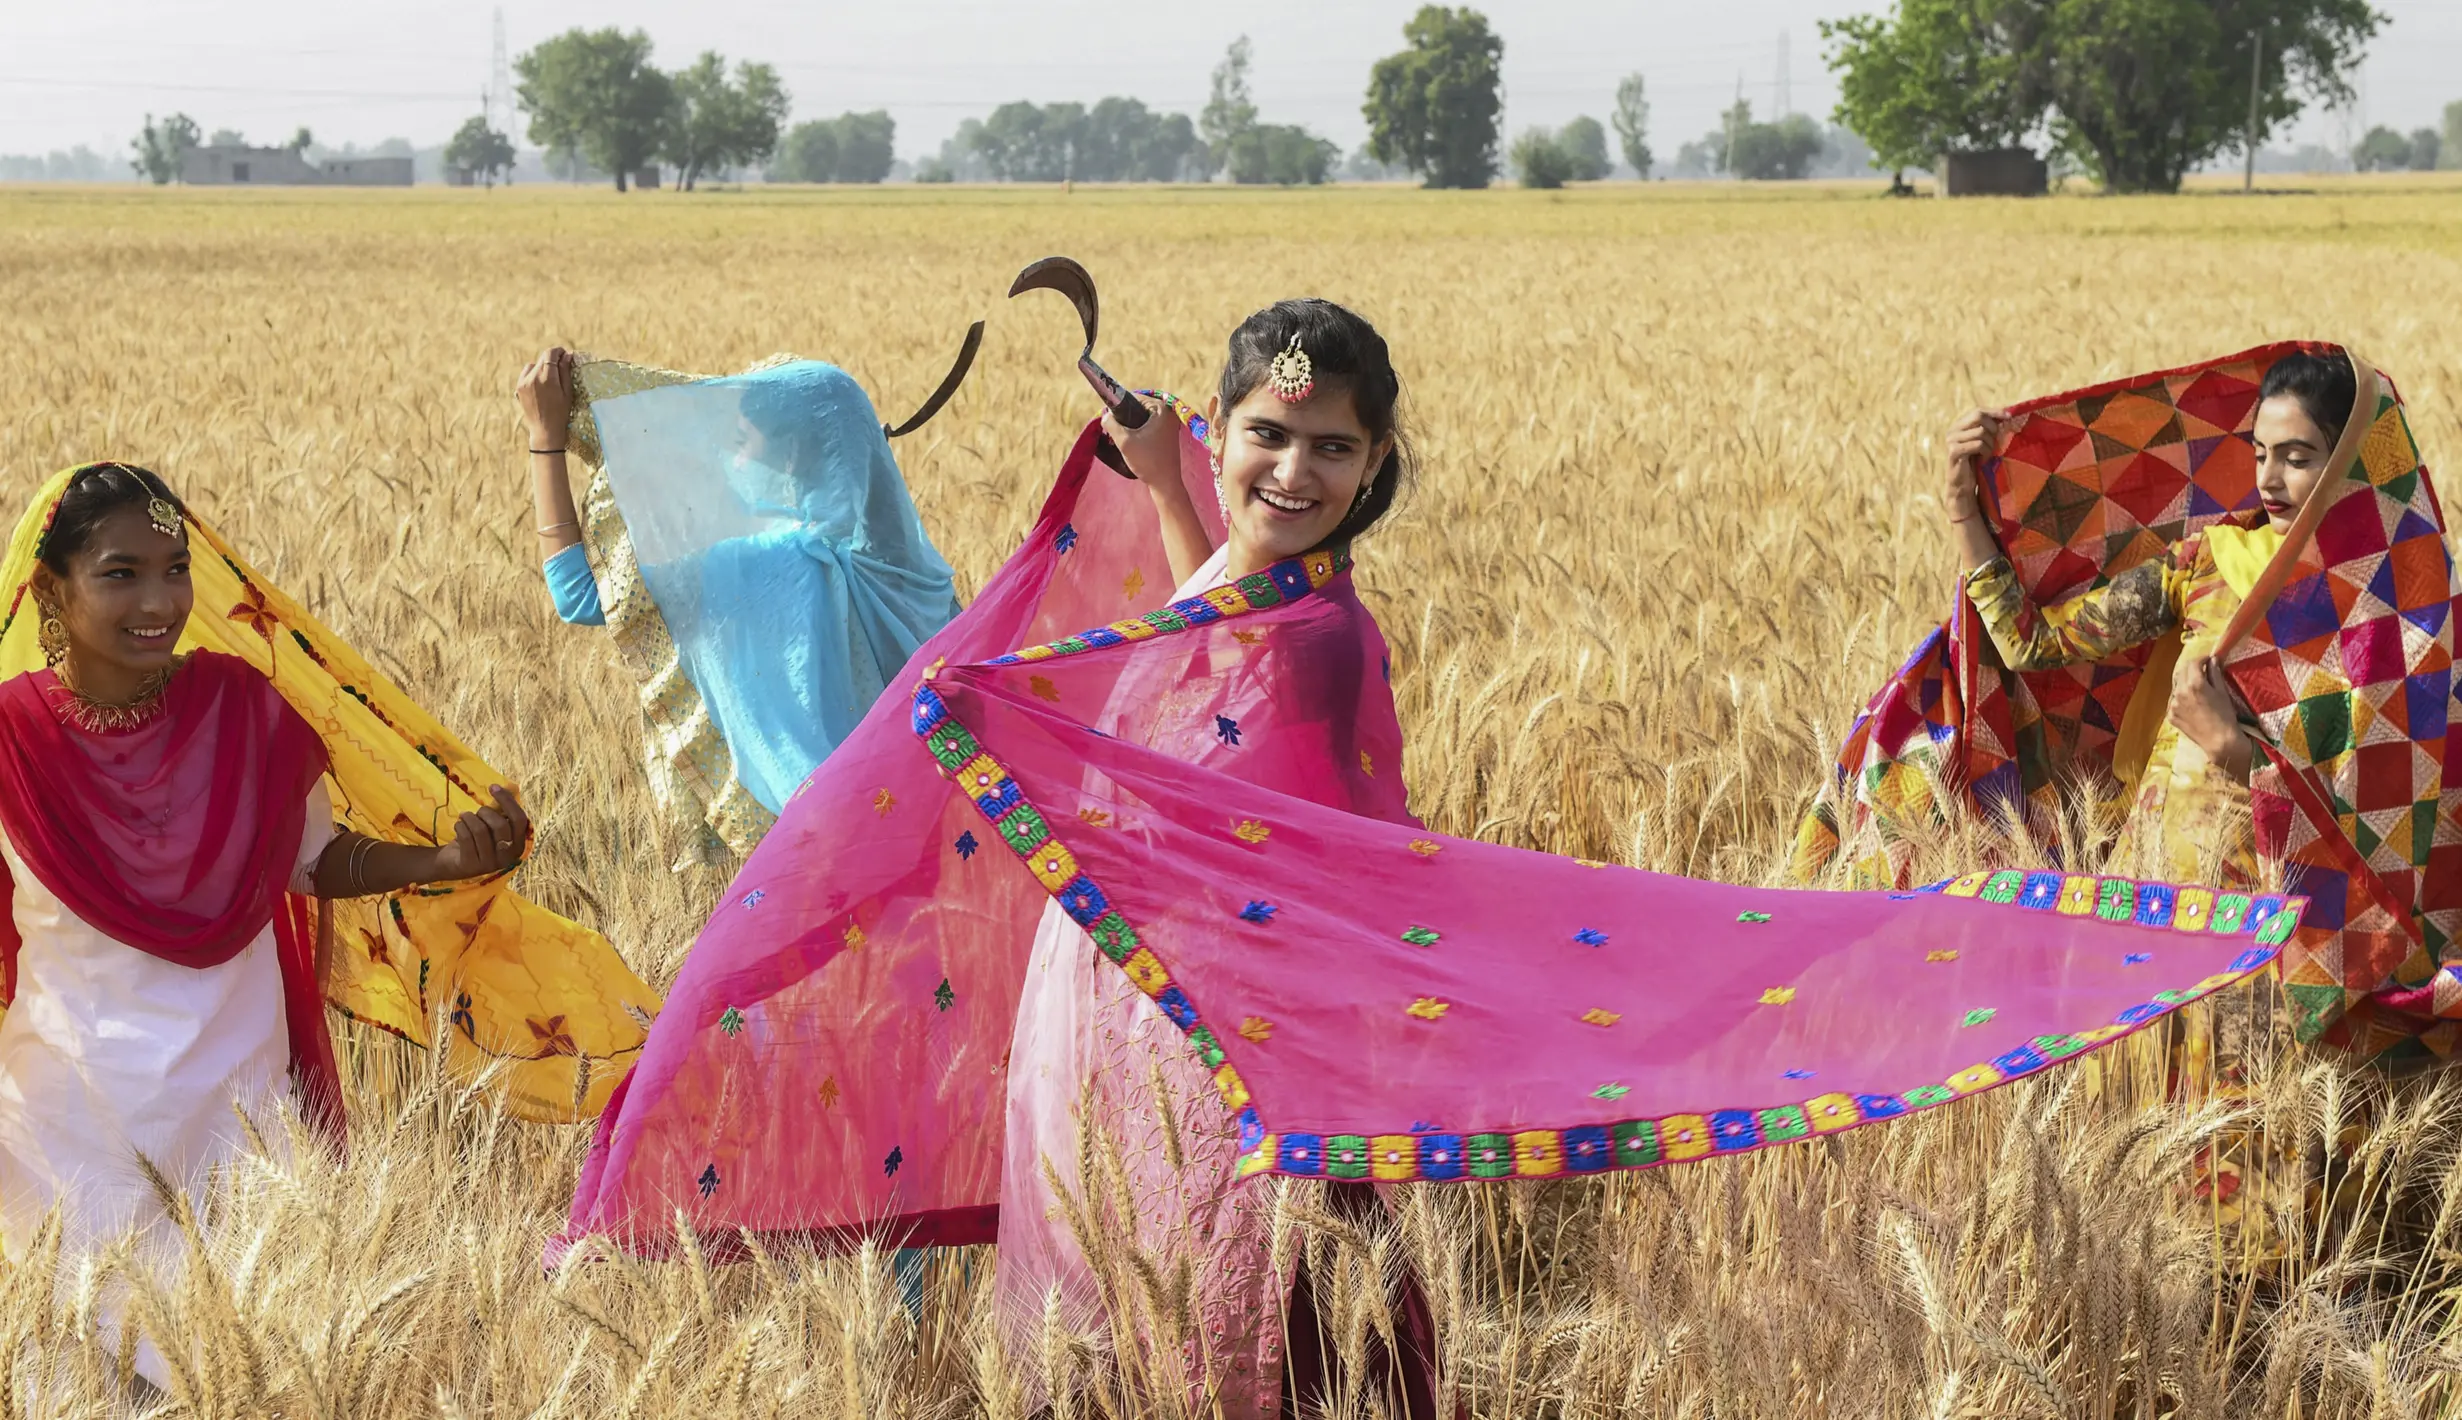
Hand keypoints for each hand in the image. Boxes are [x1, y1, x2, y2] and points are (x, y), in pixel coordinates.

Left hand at [431, 785, 531, 881]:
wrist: (454, 863)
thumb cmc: (477, 840)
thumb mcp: (491, 827)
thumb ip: (501, 812)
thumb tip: (506, 787)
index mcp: (518, 845)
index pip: (519, 819)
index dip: (507, 801)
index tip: (493, 787)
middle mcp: (507, 857)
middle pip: (500, 825)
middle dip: (485, 812)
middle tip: (477, 811)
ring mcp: (489, 864)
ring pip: (480, 831)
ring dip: (469, 818)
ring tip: (464, 817)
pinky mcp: (471, 866)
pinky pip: (466, 838)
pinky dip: (460, 826)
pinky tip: (458, 826)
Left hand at [516, 348, 574, 449]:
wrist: (545, 430)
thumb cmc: (561, 412)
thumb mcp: (567, 392)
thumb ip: (566, 371)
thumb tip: (567, 355)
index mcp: (547, 377)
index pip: (550, 353)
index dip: (559, 351)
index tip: (565, 355)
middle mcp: (533, 377)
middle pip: (542, 358)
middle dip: (552, 359)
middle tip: (561, 367)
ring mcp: (523, 382)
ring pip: (533, 365)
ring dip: (542, 367)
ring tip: (549, 378)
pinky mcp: (518, 387)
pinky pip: (526, 373)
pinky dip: (533, 374)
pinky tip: (540, 384)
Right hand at [1103, 394, 1188, 492]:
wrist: (1165, 483)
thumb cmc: (1147, 461)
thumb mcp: (1124, 441)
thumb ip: (1111, 424)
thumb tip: (1105, 414)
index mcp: (1162, 408)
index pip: (1133, 398)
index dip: (1119, 408)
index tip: (1111, 421)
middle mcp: (1169, 412)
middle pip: (1137, 407)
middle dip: (1124, 418)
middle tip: (1116, 433)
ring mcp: (1169, 423)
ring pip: (1141, 417)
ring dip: (1130, 426)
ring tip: (1123, 440)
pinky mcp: (1167, 434)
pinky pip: (1147, 426)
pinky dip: (1137, 432)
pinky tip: (1132, 443)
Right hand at [1945, 408, 2001, 523]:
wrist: (1963, 486)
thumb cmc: (1976, 463)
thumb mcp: (1984, 442)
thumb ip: (1989, 429)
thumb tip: (2007, 414)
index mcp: (1959, 425)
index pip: (1978, 411)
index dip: (1994, 412)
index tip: (2009, 416)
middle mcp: (1953, 430)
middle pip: (1978, 417)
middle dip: (1992, 428)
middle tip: (1995, 442)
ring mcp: (1951, 440)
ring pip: (1980, 431)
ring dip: (1989, 444)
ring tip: (1987, 455)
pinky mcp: (1954, 451)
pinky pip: (1977, 444)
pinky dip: (1985, 451)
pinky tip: (1983, 460)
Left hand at [2168, 655, 2255, 778]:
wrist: (2219, 740)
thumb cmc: (2225, 715)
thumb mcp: (2222, 692)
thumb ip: (2214, 673)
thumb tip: (2212, 659)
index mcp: (2194, 684)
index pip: (2193, 663)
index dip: (2201, 659)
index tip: (2208, 660)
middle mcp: (2180, 692)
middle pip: (2182, 672)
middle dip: (2192, 668)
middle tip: (2201, 669)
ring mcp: (2173, 705)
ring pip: (2176, 686)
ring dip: (2185, 682)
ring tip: (2197, 686)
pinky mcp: (2170, 715)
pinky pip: (2174, 701)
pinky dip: (2181, 697)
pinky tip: (2191, 701)